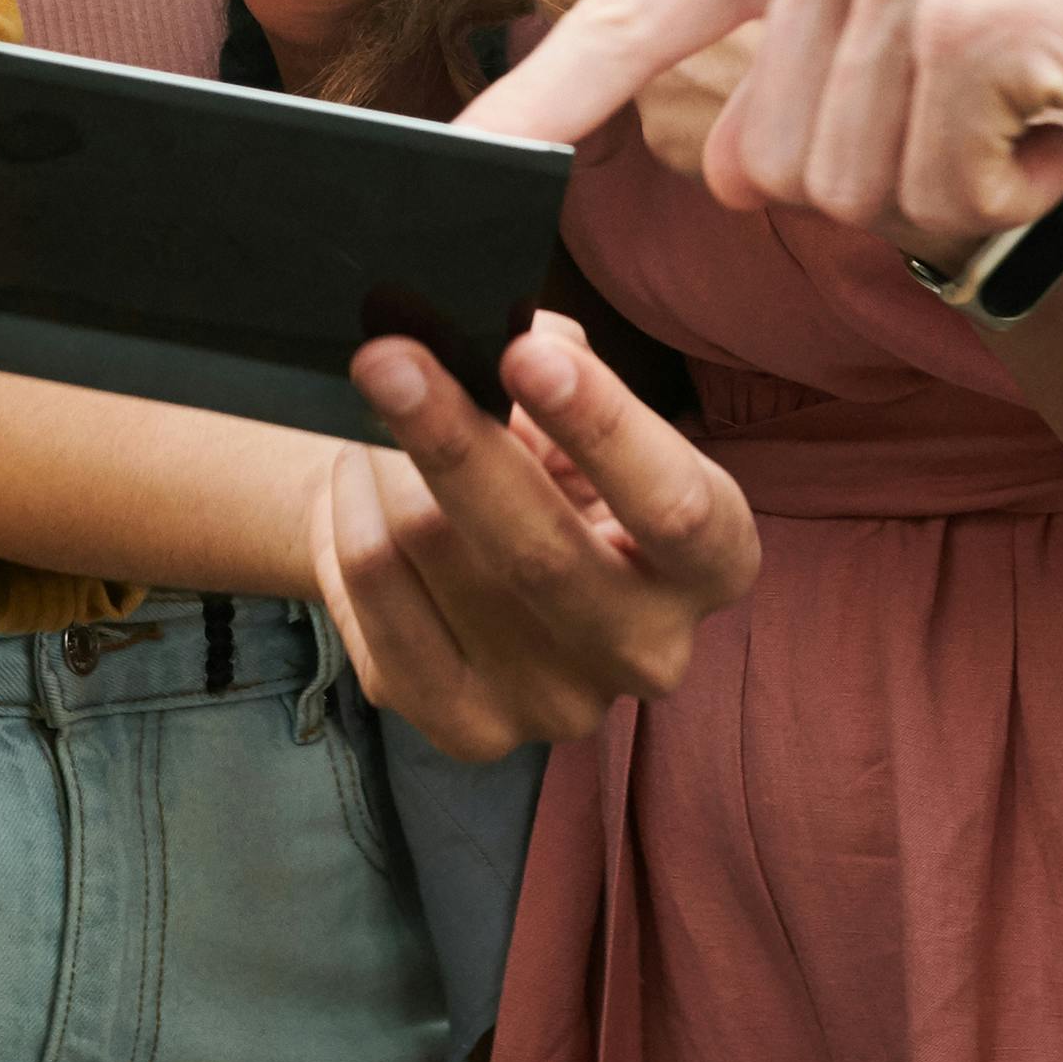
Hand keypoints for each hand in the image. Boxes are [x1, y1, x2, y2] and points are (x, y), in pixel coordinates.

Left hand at [300, 314, 760, 757]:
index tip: (523, 350)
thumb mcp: (581, 408)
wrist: (486, 555)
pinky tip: (355, 479)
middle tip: (388, 356)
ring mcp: (558, 704)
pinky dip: (350, 516)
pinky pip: (376, 597)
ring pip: (435, 556)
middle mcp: (649, 651)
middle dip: (452, 438)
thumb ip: (559, 364)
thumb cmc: (555, 460)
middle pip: (541, 552)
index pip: (674, 507)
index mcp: (712, 564)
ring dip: (384, 460)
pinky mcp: (468, 728)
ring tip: (375, 408)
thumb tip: (511, 333)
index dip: (601, 426)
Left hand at [466, 0, 1062, 262]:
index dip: (527, 106)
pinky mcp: (973, 27)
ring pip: (848, 195)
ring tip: (1020, 91)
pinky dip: (1006, 191)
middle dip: (872, 172)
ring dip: (945, 187)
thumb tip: (727, 170)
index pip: (621, 14)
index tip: (442, 165)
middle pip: (766, 164)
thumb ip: (797, 28)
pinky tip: (1060, 113)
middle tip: (970, 96)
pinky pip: (940, 198)